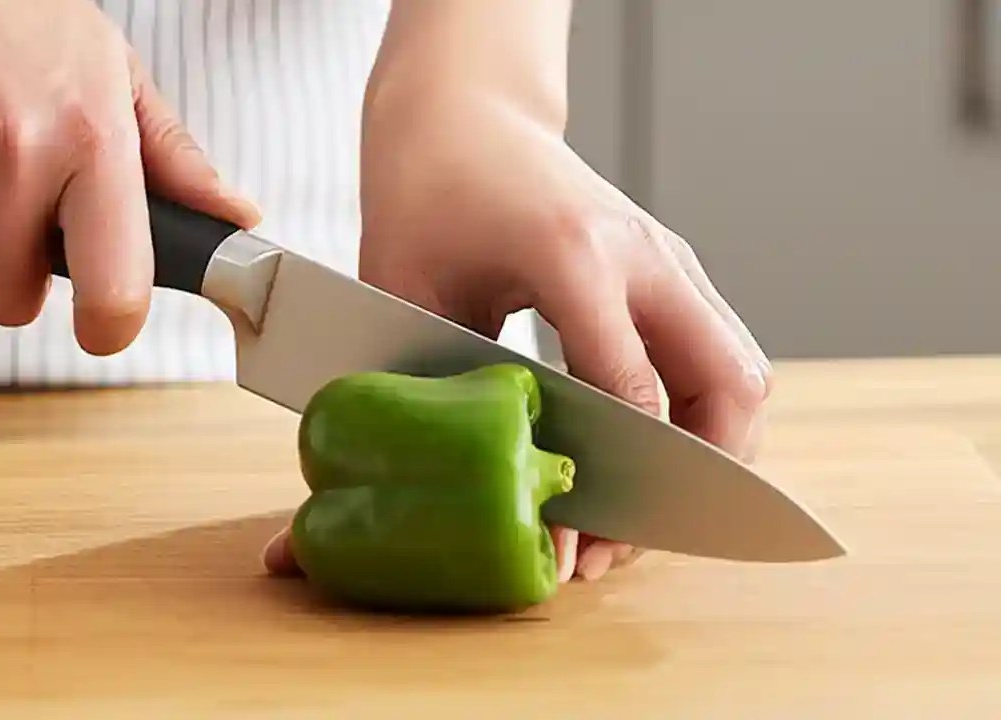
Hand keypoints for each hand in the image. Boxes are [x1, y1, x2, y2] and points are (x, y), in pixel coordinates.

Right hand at [0, 0, 259, 353]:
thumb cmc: (17, 9)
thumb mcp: (114, 74)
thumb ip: (173, 159)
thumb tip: (231, 217)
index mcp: (90, 139)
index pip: (114, 283)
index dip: (110, 326)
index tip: (104, 328)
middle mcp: (12, 152)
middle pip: (6, 296)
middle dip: (8, 274)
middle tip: (10, 215)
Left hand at [263, 83, 771, 583]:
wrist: (464, 118)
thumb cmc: (426, 195)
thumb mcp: (405, 289)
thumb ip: (435, 381)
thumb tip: (443, 479)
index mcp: (577, 254)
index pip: (638, 390)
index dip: (618, 483)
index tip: (586, 545)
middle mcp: (646, 254)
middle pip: (729, 386)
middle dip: (693, 480)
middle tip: (625, 543)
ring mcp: (671, 258)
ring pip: (742, 374)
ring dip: (711, 454)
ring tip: (639, 516)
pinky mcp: (674, 271)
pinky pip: (722, 357)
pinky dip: (706, 418)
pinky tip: (653, 461)